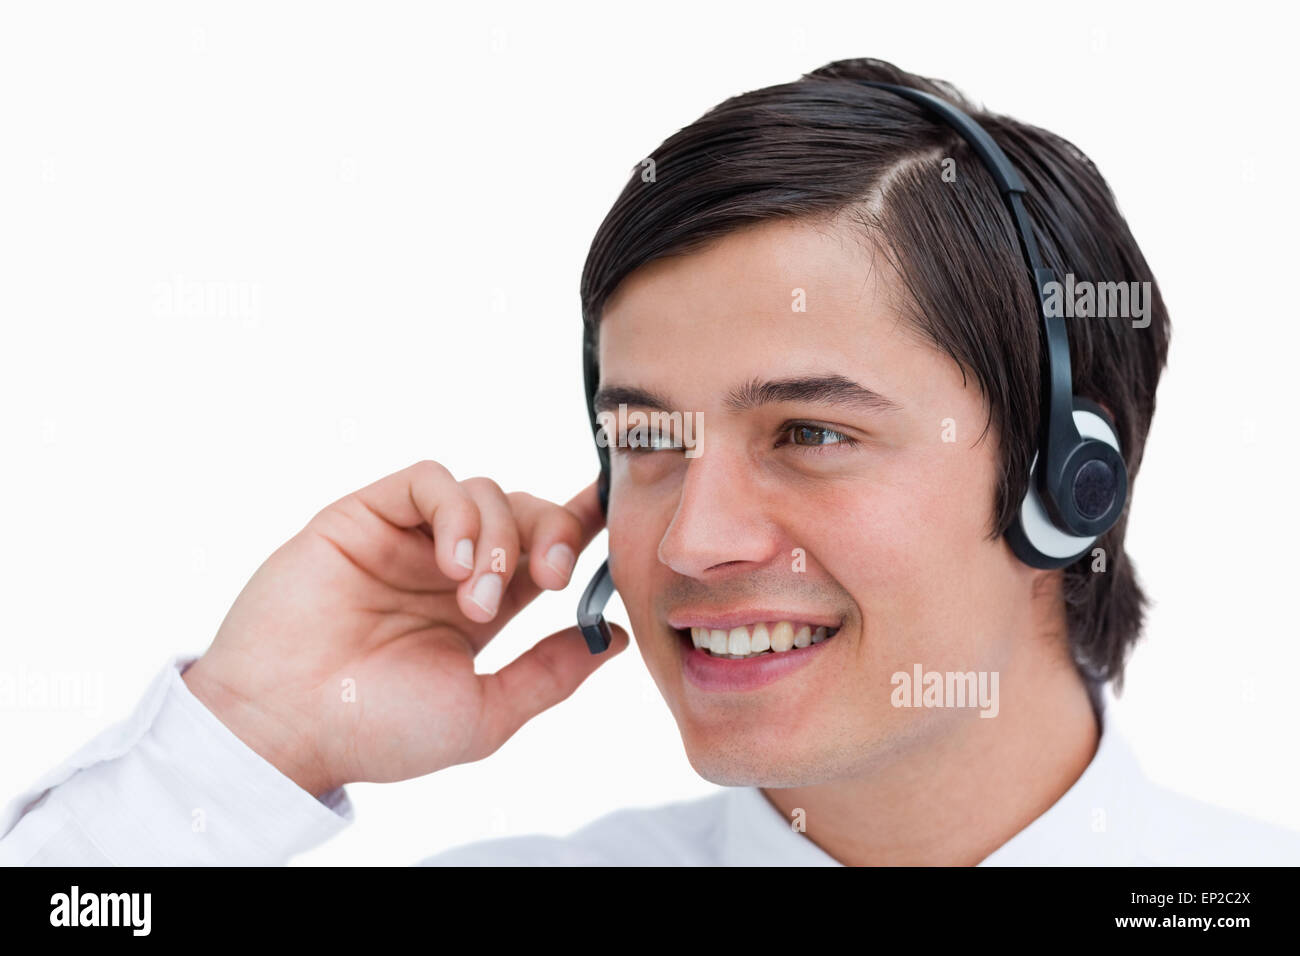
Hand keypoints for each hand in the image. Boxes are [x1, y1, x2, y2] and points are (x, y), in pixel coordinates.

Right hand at [181, 461, 627, 795]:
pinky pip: (429, 480)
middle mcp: (450, 566)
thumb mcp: (486, 712)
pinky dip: (456, 510)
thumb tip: (617, 639)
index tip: (617, 519)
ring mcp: (409, 538)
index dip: (582, 529)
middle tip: (554, 577)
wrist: (288, 726)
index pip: (545, 551)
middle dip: (554, 534)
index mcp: (484, 608)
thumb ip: (550, 672)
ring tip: (477, 598)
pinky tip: (452, 561)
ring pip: (485, 491)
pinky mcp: (367, 515)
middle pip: (526, 512)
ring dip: (498, 537)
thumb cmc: (380, 731)